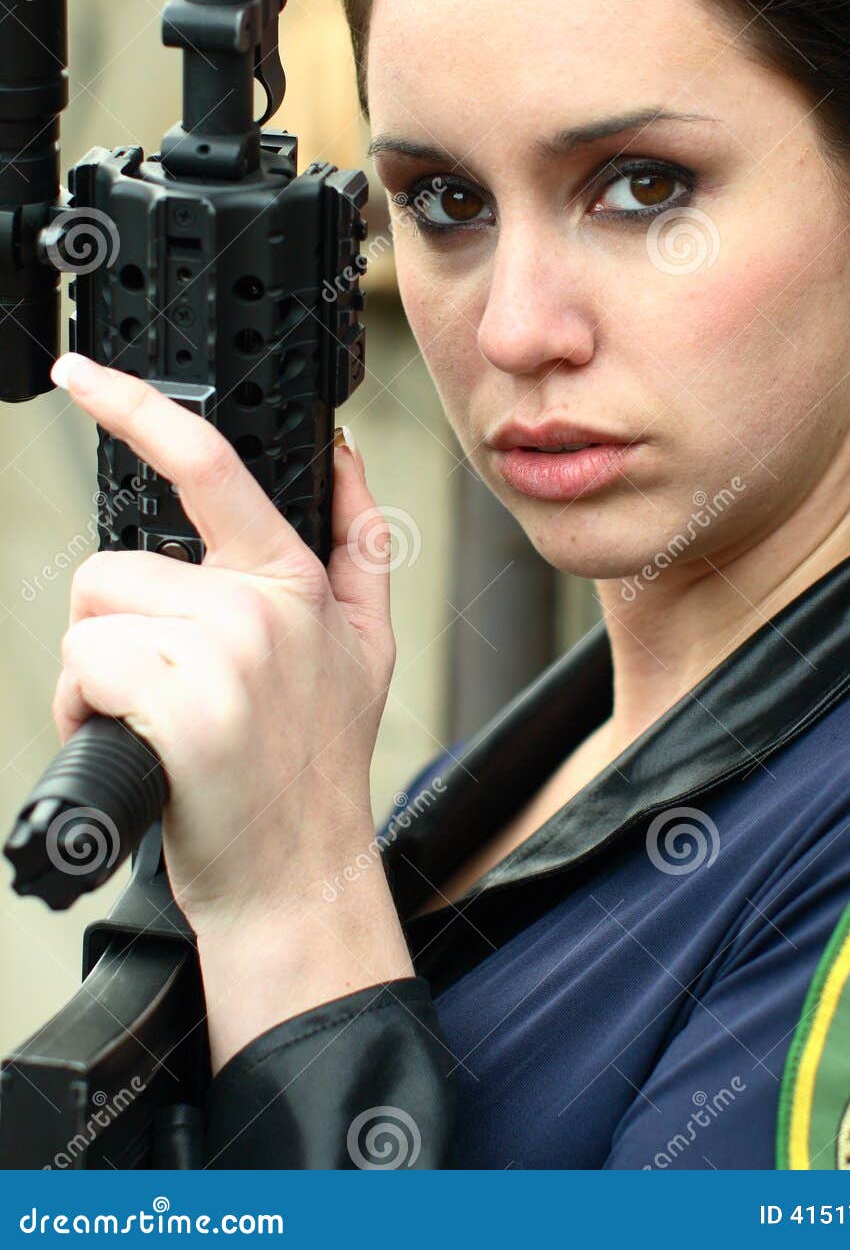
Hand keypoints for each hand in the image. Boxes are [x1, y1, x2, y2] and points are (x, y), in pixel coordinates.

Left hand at [50, 353, 397, 940]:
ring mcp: (225, 653)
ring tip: (150, 719)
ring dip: (92, 676)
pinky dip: (82, 711)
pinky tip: (136, 744)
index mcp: (293, 579)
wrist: (298, 873)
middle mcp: (261, 605)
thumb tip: (345, 454)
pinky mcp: (183, 705)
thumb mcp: (367, 643)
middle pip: (113, 567)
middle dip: (111, 628)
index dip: (136, 408)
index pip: (210, 466)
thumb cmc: (314, 764)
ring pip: (90, 619)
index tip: (82, 376)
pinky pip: (84, 670)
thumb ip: (360, 539)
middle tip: (157, 686)